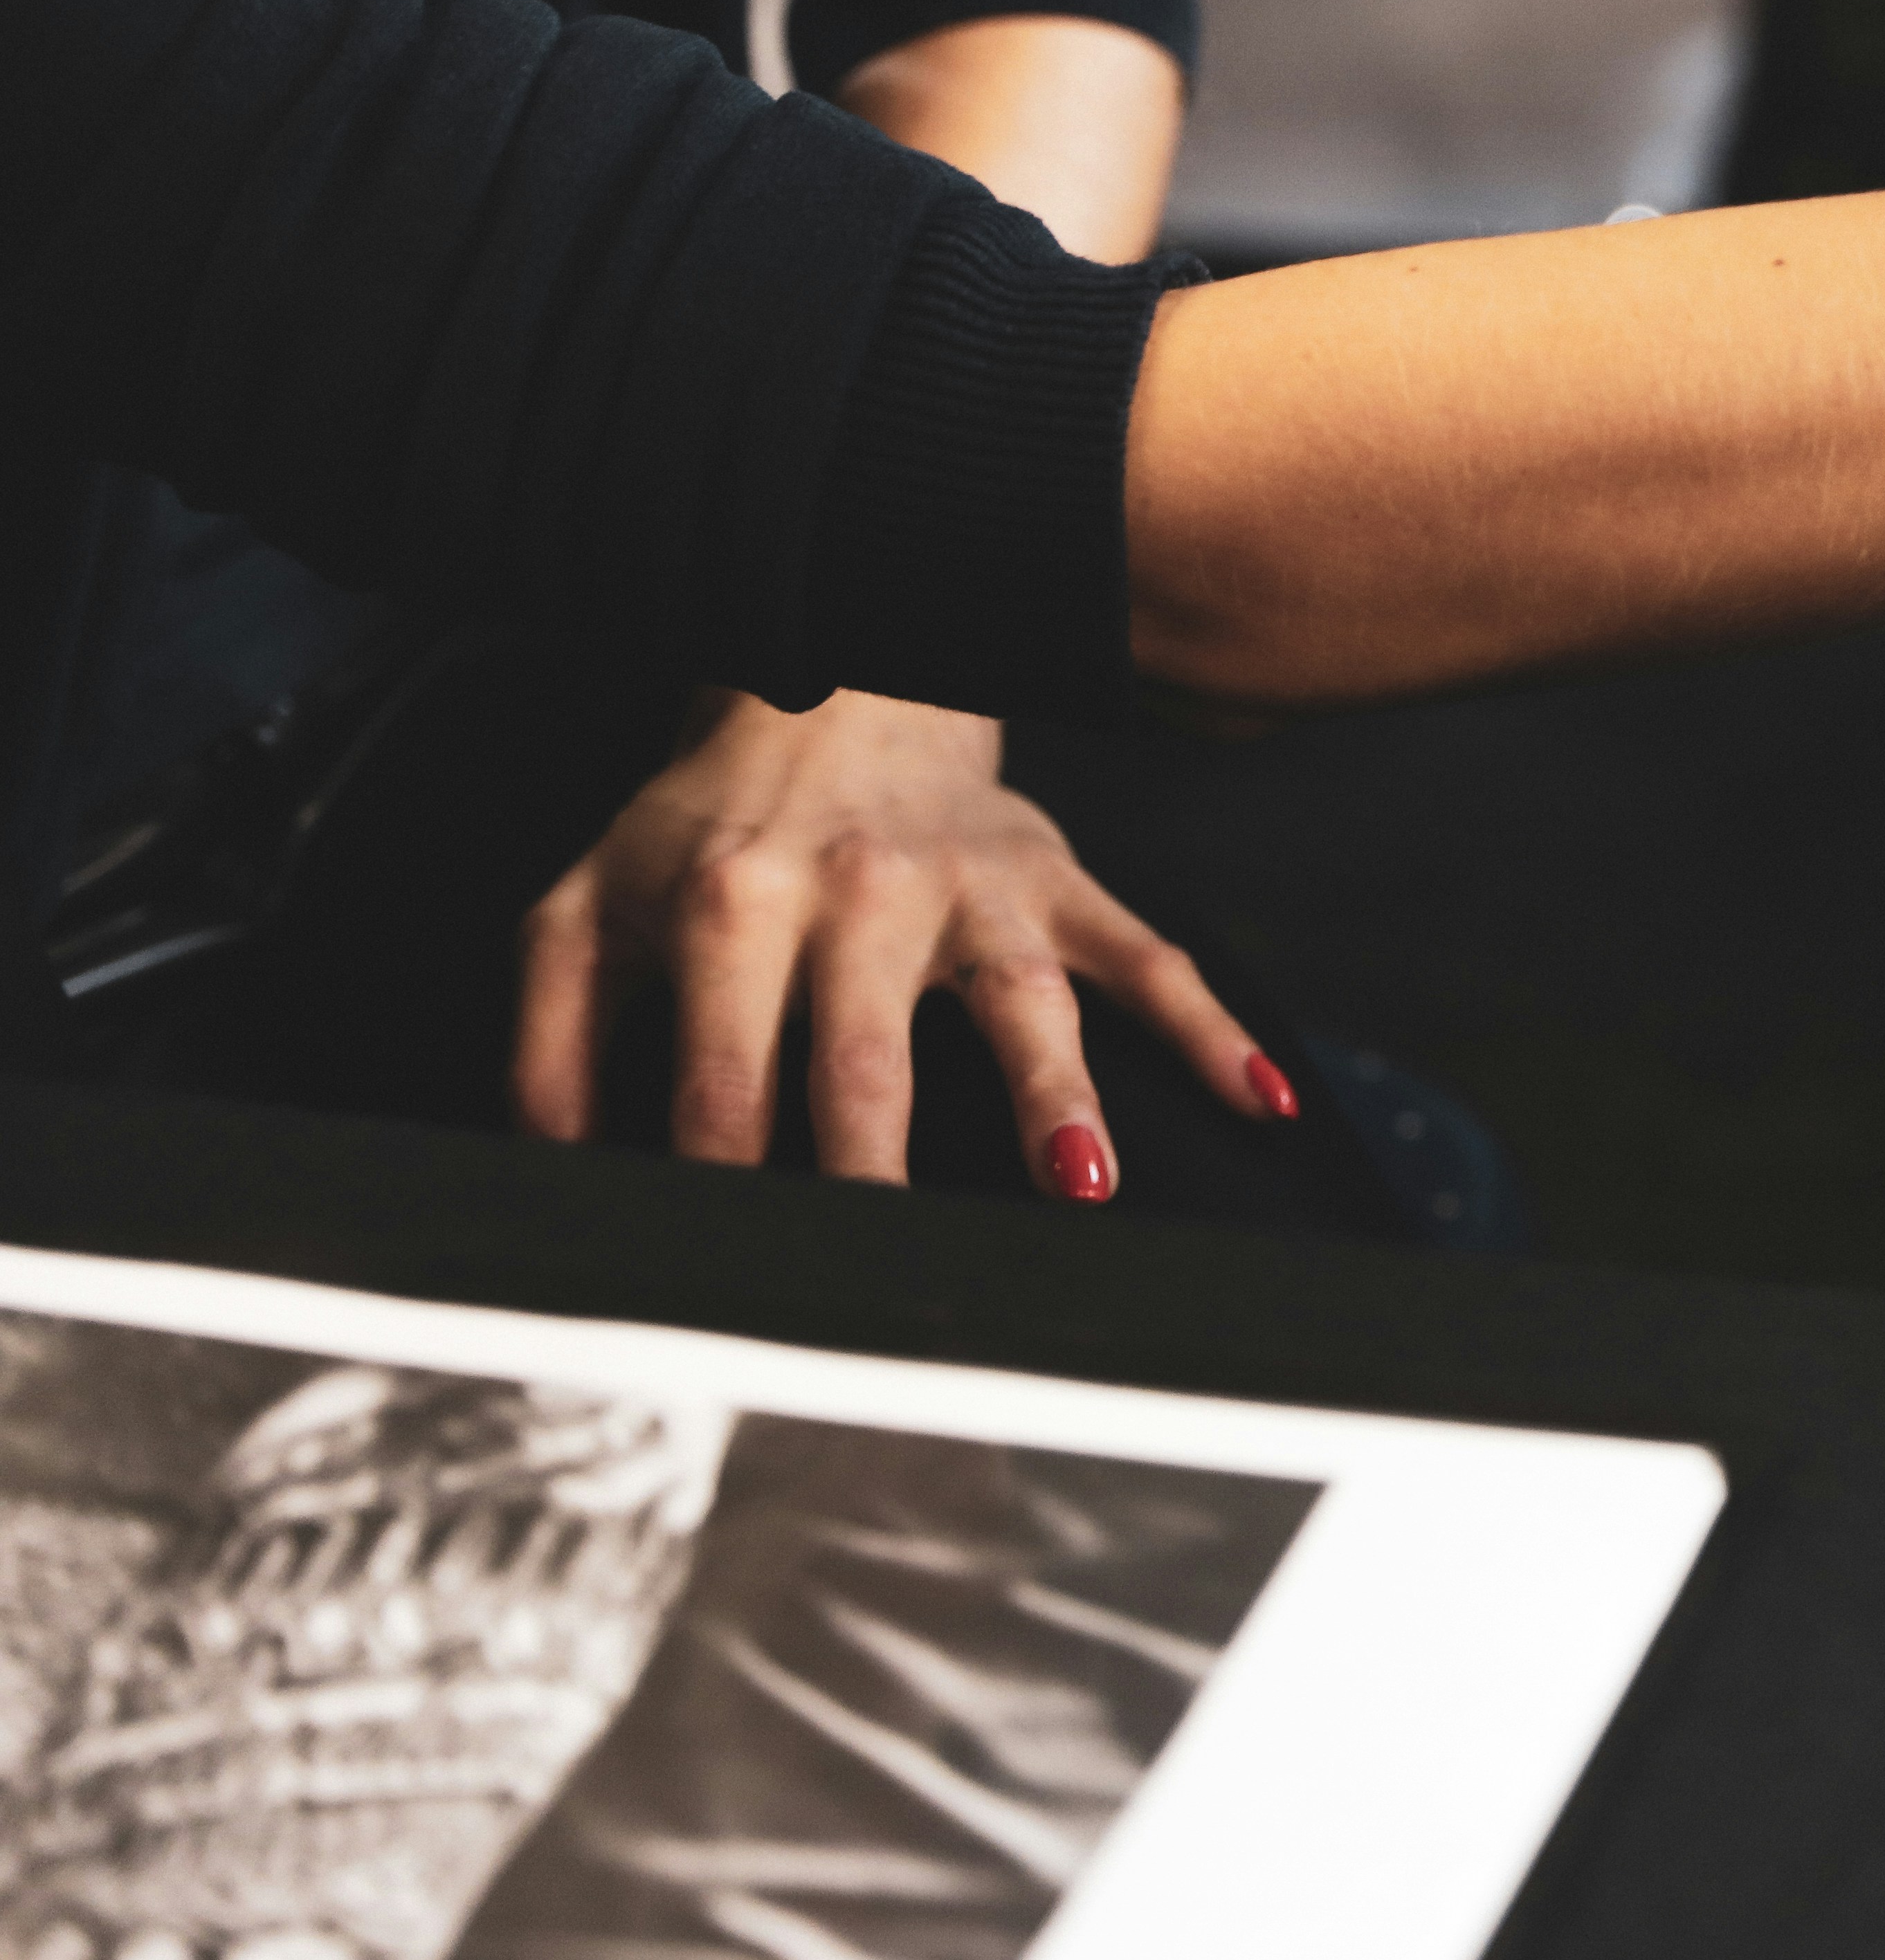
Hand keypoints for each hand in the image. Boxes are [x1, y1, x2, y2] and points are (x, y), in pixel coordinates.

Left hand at [510, 687, 1288, 1195]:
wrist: (828, 680)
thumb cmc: (701, 828)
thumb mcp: (583, 912)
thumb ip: (547, 1047)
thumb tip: (555, 1181)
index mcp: (731, 906)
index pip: (721, 1080)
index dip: (718, 1183)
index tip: (727, 1280)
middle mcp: (859, 893)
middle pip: (865, 1057)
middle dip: (868, 1168)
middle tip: (879, 1269)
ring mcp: (974, 887)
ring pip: (1024, 1001)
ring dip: (1054, 1095)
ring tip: (1082, 1184)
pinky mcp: (1057, 880)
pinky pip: (1149, 955)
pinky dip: (1213, 1027)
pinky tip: (1262, 1097)